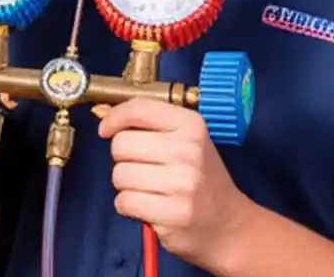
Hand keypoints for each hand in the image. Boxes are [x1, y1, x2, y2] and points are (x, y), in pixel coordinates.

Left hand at [97, 98, 253, 263]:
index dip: (114, 118)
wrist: (229, 225)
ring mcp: (183, 183)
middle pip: (121, 144)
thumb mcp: (187, 141)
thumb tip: (103, 114)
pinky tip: (150, 206)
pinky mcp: (174, 213)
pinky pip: (124, 201)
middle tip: (144, 169)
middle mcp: (189, 151)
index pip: (139, 109)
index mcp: (192, 126)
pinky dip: (129, 206)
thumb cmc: (201, 180)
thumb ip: (149, 126)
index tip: (106, 129)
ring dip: (126, 186)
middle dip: (123, 159)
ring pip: (119, 175)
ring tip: (150, 190)